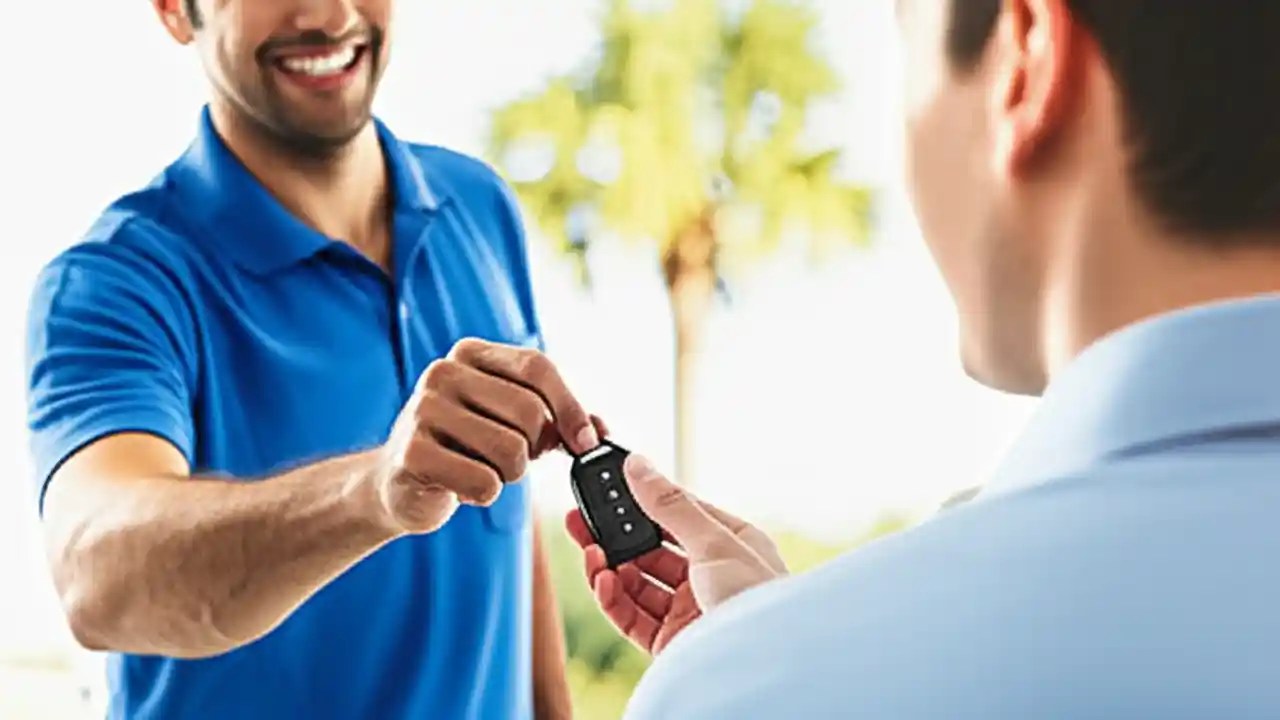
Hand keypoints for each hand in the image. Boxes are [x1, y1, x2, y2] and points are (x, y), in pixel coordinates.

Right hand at [376, 338, 600, 534]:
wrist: (399, 481)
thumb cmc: (465, 447)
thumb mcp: (511, 423)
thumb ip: (557, 421)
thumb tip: (599, 432)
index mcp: (470, 354)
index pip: (537, 367)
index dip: (570, 406)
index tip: (586, 441)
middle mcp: (443, 372)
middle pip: (529, 412)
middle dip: (533, 448)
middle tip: (510, 459)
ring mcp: (422, 410)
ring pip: (510, 451)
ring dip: (507, 475)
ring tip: (480, 470)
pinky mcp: (411, 453)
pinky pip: (483, 482)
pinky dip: (482, 494)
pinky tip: (457, 486)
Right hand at [565, 455, 785, 655]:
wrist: (763, 670)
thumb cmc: (758, 603)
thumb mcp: (715, 542)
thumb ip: (670, 505)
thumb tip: (639, 465)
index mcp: (733, 545)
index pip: (679, 514)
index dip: (644, 499)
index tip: (608, 486)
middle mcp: (712, 577)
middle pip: (652, 550)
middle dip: (616, 535)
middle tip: (580, 519)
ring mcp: (691, 611)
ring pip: (638, 583)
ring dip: (610, 566)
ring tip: (589, 551)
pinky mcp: (672, 643)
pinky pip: (633, 617)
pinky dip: (614, 598)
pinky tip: (604, 579)